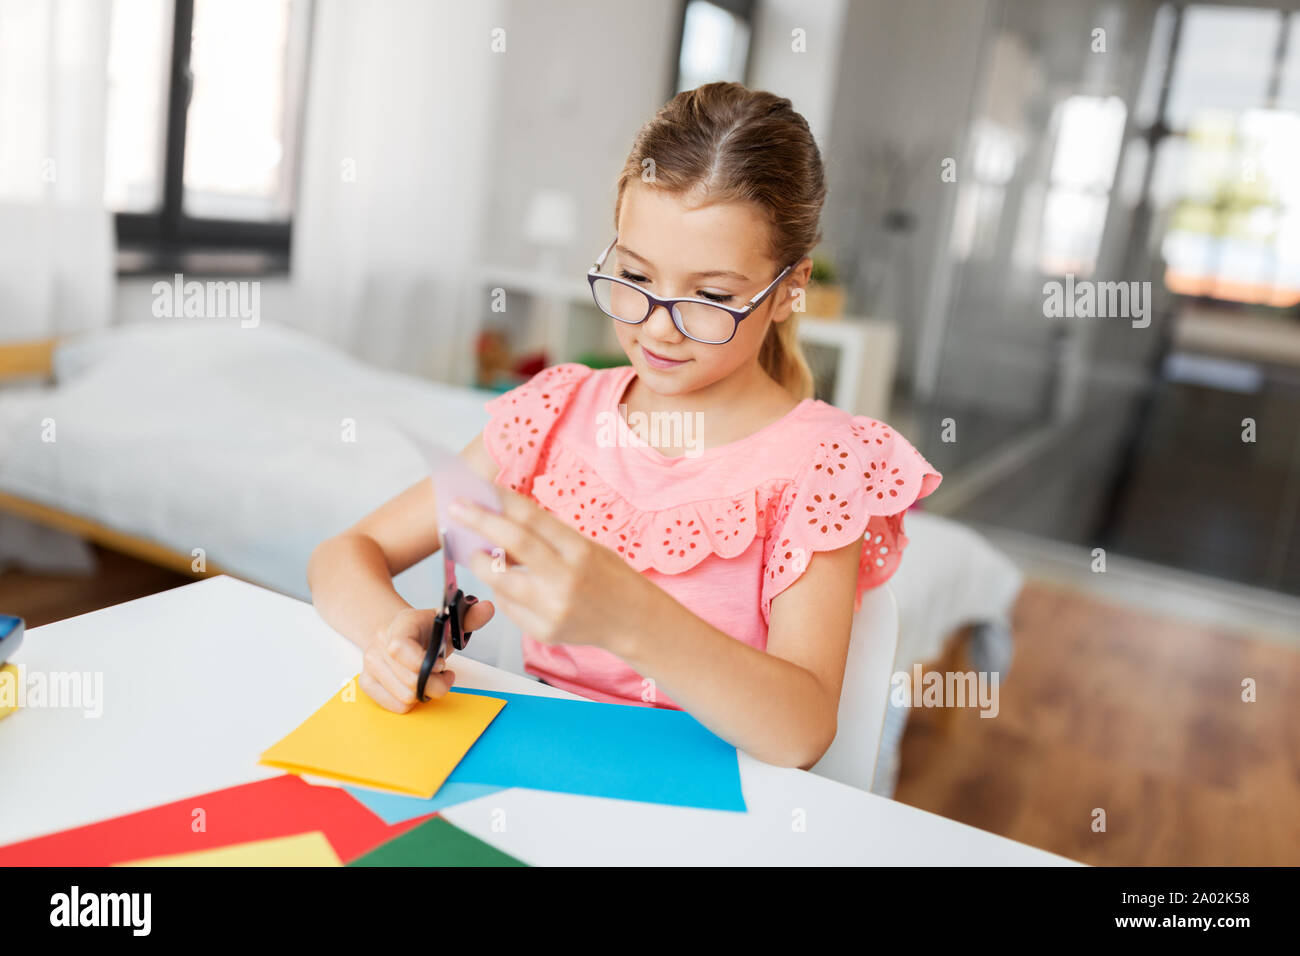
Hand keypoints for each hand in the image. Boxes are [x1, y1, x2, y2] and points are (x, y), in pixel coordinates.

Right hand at [360, 602, 494, 712]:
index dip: (425, 663)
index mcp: (400, 624)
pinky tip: (416, 686)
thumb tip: (488, 608)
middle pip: (410, 681)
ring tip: (430, 677)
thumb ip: (470, 617)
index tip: (442, 663)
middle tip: (443, 673)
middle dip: (435, 683)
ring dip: (424, 692)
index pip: (400, 648)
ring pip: (404, 696)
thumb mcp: (450, 621)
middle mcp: (379, 643)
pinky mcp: (367, 683)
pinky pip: (395, 706)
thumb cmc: (426, 629)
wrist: (397, 630)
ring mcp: (370, 664)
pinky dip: (411, 701)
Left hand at [452, 487, 653, 654]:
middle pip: (512, 544)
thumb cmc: (611, 579)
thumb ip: (547, 538)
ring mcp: (553, 609)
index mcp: (580, 551)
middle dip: (478, 523)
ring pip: (499, 581)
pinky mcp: (544, 632)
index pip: (531, 519)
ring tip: (477, 552)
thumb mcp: (587, 548)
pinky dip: (504, 592)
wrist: (635, 623)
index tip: (474, 491)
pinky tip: (513, 585)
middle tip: (455, 509)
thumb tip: (500, 520)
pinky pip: (509, 607)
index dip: (499, 501)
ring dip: (482, 562)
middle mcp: (565, 580)